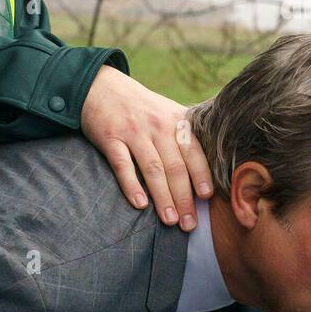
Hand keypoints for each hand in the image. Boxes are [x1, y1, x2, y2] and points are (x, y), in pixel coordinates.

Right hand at [80, 65, 211, 230]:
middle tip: (190, 224)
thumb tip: (209, 167)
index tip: (207, 197)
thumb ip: (185, 135)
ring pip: (152, 168)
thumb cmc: (141, 107)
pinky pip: (123, 165)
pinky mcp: (110, 138)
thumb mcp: (167, 111)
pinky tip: (140, 205)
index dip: (201, 174)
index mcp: (176, 120)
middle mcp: (157, 126)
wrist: (101, 86)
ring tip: (171, 221)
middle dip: (184, 197)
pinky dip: (131, 185)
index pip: (193, 151)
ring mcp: (133, 132)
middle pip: (175, 166)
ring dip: (163, 197)